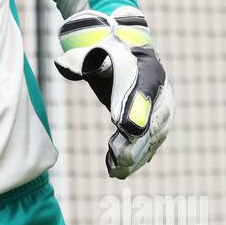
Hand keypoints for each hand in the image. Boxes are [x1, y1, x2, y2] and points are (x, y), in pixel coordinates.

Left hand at [53, 5, 173, 178]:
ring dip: (138, 156)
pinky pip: (150, 144)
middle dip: (138, 141)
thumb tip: (62, 65)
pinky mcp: (158, 125)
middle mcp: (162, 92)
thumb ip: (81, 60)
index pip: (144, 89)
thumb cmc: (107, 55)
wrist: (127, 58)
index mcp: (148, 69)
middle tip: (121, 158)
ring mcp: (163, 111)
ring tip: (118, 170)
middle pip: (154, 120)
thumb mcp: (96, 53)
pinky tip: (118, 171)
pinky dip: (137, 159)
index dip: (136, 108)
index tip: (123, 125)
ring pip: (154, 137)